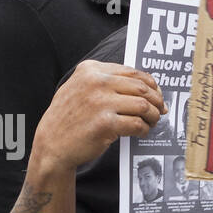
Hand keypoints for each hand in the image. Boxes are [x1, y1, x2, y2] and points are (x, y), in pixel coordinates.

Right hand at [30, 60, 163, 172]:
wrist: (52, 143)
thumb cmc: (70, 116)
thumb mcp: (80, 87)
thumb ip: (106, 81)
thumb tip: (144, 85)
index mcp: (91, 69)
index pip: (132, 72)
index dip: (151, 84)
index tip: (156, 94)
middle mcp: (95, 82)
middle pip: (141, 88)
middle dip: (156, 100)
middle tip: (160, 110)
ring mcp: (100, 102)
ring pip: (143, 105)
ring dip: (153, 116)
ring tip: (151, 122)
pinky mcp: (105, 124)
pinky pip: (137, 124)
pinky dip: (144, 129)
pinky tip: (141, 132)